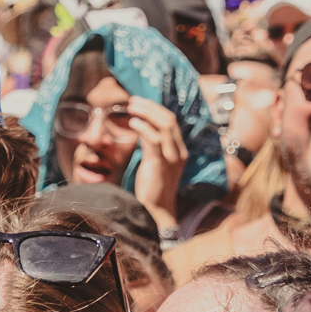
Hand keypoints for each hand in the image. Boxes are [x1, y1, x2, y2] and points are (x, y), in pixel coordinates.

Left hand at [123, 94, 188, 229]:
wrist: (156, 210)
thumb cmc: (153, 187)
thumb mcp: (155, 161)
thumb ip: (152, 145)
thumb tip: (142, 127)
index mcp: (179, 150)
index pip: (171, 122)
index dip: (156, 109)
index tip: (141, 103)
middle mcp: (179, 152)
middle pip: (169, 120)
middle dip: (150, 107)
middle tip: (133, 101)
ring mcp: (171, 158)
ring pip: (163, 126)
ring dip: (146, 113)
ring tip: (131, 108)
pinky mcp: (161, 164)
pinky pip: (154, 140)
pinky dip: (143, 127)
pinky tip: (133, 123)